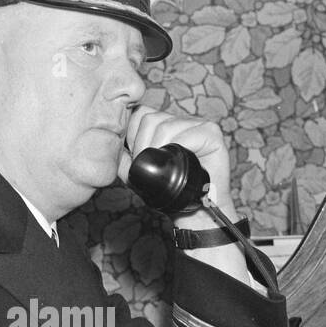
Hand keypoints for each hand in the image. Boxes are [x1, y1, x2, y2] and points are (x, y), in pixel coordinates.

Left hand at [117, 105, 233, 215]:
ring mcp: (199, 125)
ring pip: (166, 125)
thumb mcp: (138, 173)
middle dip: (141, 143)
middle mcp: (182, 121)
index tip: (134, 158)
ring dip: (156, 148)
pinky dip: (177, 148)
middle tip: (145, 166)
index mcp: (165, 125)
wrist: (194, 213)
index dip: (132, 134)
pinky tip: (177, 164)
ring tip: (159, 168)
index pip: (141, 113)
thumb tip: (112, 142)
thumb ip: (124, 156)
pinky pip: (188, 134)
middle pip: (151, 117)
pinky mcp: (213, 134)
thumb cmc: (168, 193)